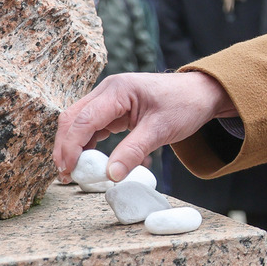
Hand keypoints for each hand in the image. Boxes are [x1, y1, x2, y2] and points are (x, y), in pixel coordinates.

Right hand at [54, 72, 235, 181]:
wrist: (201, 93)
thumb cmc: (184, 105)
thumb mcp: (161, 130)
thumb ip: (134, 152)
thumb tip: (111, 175)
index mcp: (117, 90)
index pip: (83, 119)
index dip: (71, 146)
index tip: (68, 169)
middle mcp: (108, 91)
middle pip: (74, 118)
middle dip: (65, 146)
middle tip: (65, 174)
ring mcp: (109, 99)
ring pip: (80, 122)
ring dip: (73, 146)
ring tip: (72, 172)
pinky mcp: (114, 109)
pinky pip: (93, 126)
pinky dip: (87, 143)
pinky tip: (87, 161)